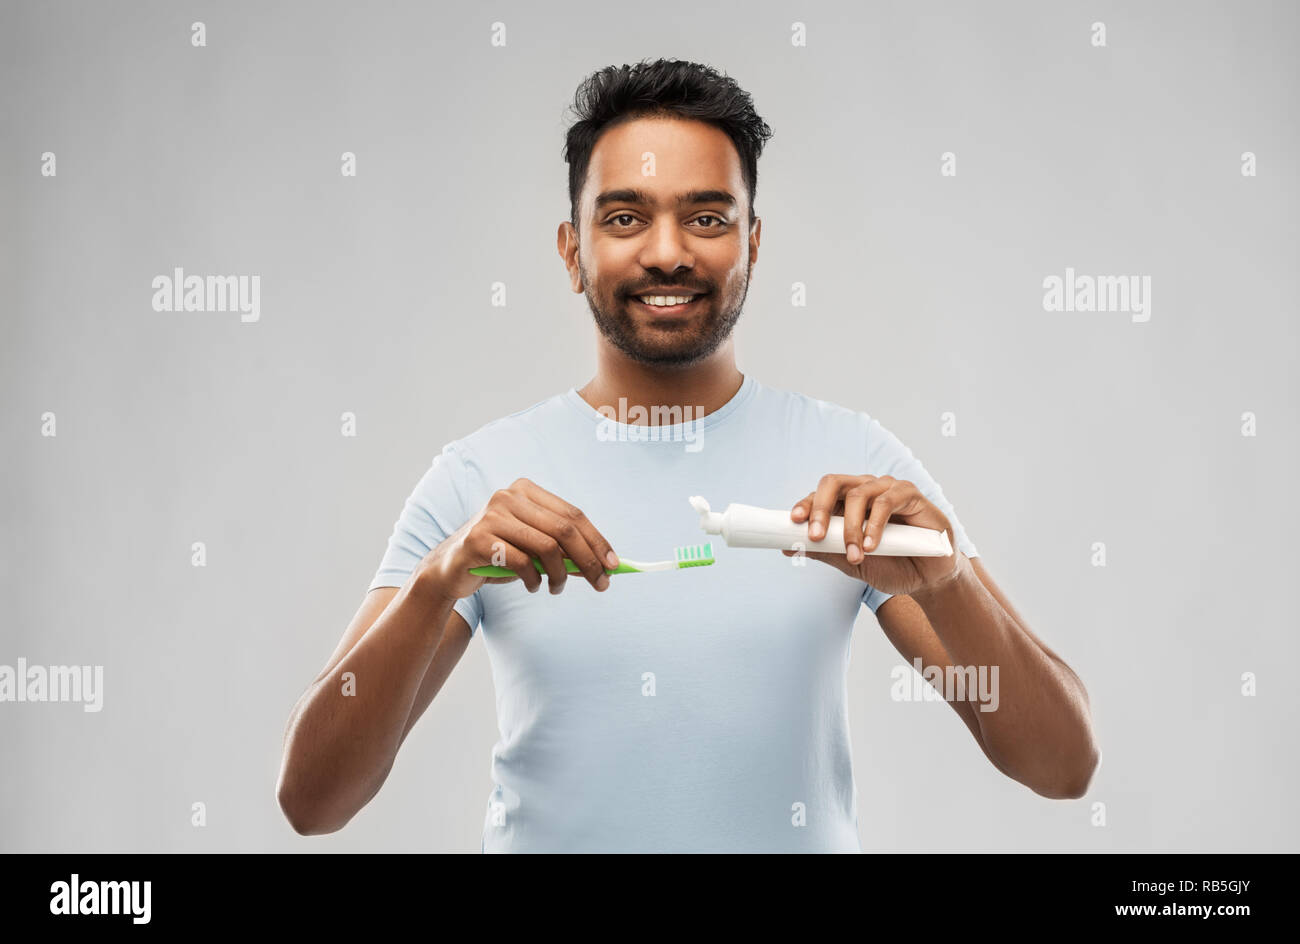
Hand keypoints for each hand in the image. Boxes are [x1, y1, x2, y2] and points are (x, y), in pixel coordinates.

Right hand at [416, 477, 619, 600]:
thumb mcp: (533, 547)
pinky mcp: (479, 539)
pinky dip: (534, 581)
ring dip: (559, 576)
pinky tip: (533, 586)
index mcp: (526, 491)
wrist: (450, 569)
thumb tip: (604, 564)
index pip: (573, 515)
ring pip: (547, 548)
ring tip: (556, 589)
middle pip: (564, 530)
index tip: (614, 565)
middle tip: (601, 585)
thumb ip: (562, 549)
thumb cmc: (498, 556)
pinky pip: (523, 563)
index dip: (597, 540)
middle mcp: (508, 497)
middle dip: (588, 561)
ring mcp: (492, 516)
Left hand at [780, 473, 961, 595]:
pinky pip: (885, 502)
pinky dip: (875, 525)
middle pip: (834, 483)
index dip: (806, 505)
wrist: (928, 578)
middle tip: (815, 536)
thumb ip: (824, 551)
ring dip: (851, 528)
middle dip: (820, 508)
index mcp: (848, 502)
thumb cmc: (890, 565)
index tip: (793, 523)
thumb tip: (787, 548)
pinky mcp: (910, 494)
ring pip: (859, 494)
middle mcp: (866, 489)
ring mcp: (888, 488)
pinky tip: (872, 546)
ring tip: (854, 555)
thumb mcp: (851, 562)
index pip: (821, 495)